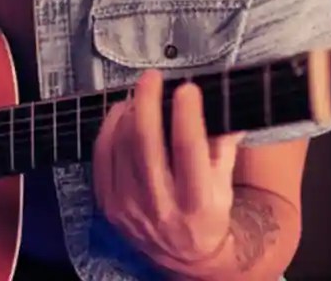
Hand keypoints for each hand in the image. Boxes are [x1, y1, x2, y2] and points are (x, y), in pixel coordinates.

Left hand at [93, 69, 243, 275]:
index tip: (187, 88)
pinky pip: (101, 155)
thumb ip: (224, 146)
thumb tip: (228, 106)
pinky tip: (122, 112)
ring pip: (121, 145)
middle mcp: (160, 206)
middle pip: (145, 143)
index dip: (187, 115)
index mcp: (197, 202)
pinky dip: (110, 127)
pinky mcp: (108, 204)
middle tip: (152, 77)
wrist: (183, 254)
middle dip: (147, 102)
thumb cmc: (208, 210)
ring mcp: (128, 207)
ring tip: (141, 94)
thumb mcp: (225, 183)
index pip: (189, 150)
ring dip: (129, 112)